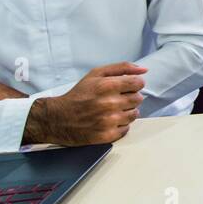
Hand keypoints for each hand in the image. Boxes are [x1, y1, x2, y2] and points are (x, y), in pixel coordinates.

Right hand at [24, 62, 147, 145]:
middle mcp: (109, 103)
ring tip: (113, 110)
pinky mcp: (107, 135)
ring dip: (127, 111)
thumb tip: (144, 70)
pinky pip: (126, 129)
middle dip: (130, 97)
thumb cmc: (78, 95)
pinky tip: (109, 120)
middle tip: (117, 99)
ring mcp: (109, 121)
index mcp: (107, 86)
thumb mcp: (96, 74)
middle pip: (138, 98)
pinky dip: (120, 125)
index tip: (127, 87)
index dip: (134, 84)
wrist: (58, 118)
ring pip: (134, 114)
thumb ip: (121, 68)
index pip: (138, 83)